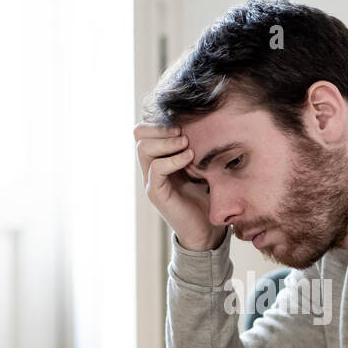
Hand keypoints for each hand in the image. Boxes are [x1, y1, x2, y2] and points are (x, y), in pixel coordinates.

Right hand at [134, 119, 226, 250]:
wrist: (207, 230)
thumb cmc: (208, 195)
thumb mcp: (202, 164)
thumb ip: (197, 145)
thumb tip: (206, 118)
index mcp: (159, 157)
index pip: (144, 129)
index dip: (159, 120)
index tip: (182, 121)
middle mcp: (151, 167)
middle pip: (139, 134)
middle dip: (161, 127)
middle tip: (183, 131)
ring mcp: (152, 180)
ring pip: (144, 148)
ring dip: (167, 142)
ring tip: (186, 142)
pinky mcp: (157, 193)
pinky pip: (156, 168)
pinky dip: (173, 159)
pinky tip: (190, 157)